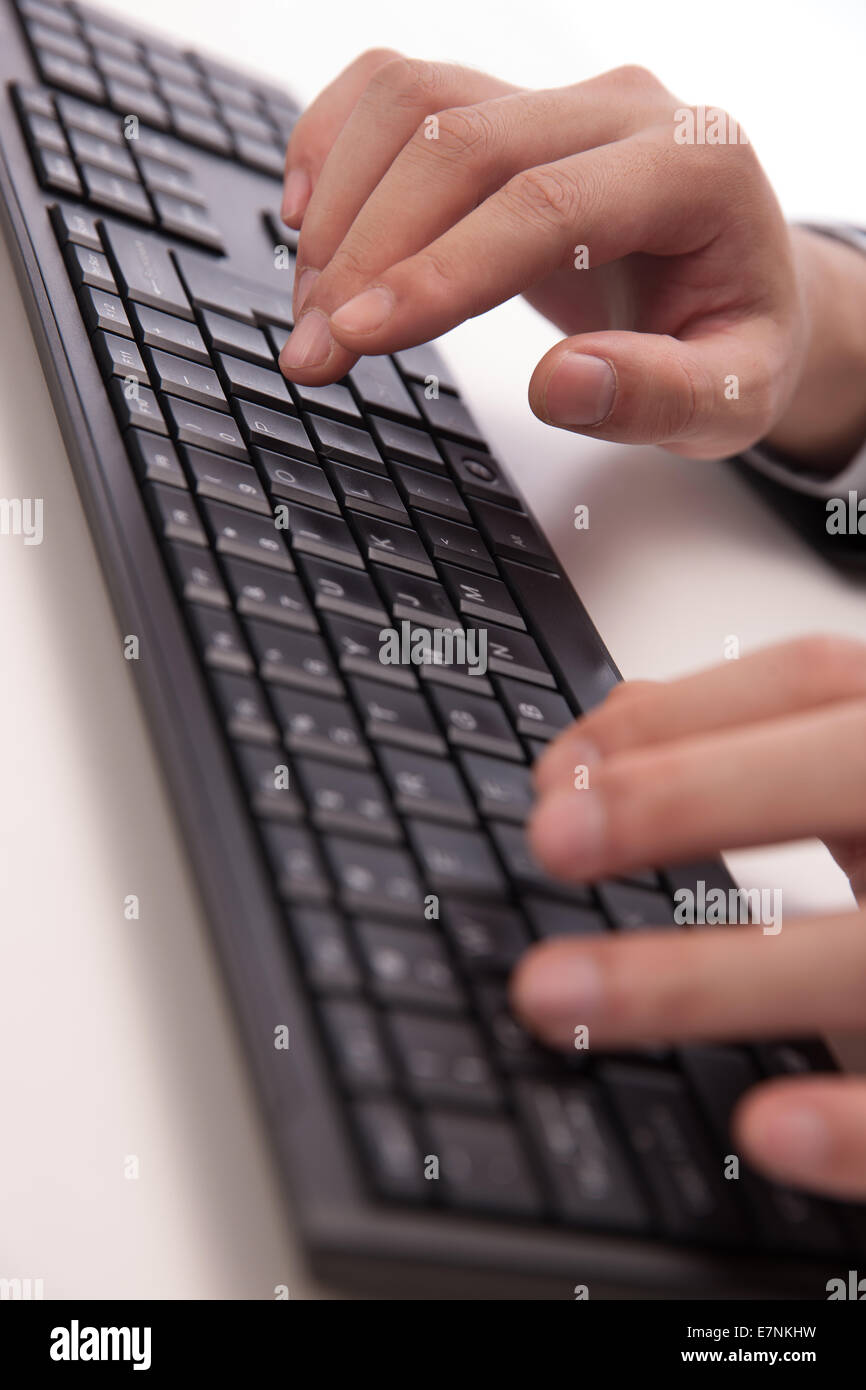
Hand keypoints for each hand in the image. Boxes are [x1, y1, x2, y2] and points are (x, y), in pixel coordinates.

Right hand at [278, 53, 865, 463]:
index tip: (357, 335)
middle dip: (366, 252)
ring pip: (415, 100)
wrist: (736, 284)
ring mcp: (557, 98)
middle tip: (312, 351)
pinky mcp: (506, 105)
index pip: (543, 203)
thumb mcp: (733, 396)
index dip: (437, 270)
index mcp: (694, 168)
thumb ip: (663, 398)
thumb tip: (563, 385)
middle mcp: (621, 110)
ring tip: (312, 311)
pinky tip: (307, 219)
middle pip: (460, 143)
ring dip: (341, 205)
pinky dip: (335, 143)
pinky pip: (398, 89)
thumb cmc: (734, 340)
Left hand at [512, 635, 865, 1199]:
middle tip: (551, 838)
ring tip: (554, 996)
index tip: (558, 772)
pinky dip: (857, 1128)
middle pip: (848, 774)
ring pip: (864, 956)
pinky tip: (766, 1129)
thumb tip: (613, 730)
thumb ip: (768, 751)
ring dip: (701, 977)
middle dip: (689, 796)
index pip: (813, 682)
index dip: (679, 716)